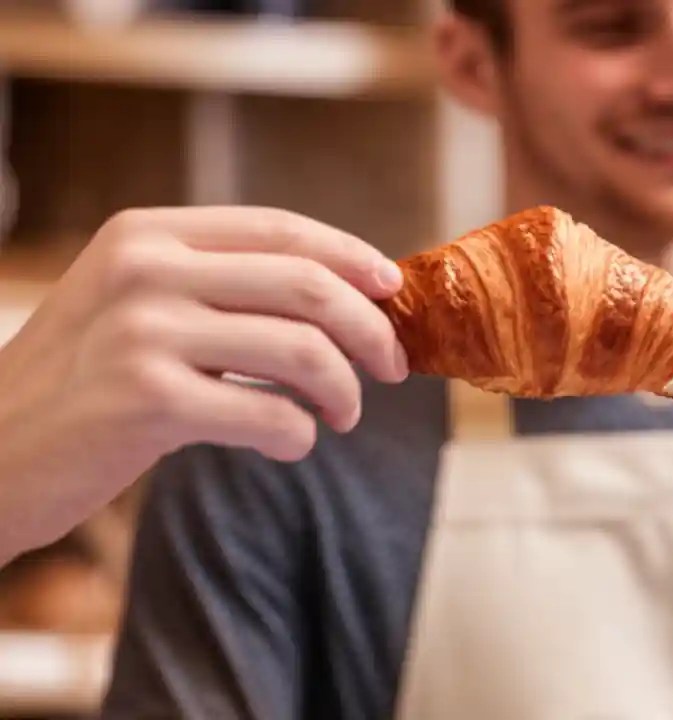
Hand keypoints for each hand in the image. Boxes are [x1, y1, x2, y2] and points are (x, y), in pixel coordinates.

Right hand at [0, 207, 407, 558]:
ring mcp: (142, 333)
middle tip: (393, 368)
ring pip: (302, 350)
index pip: (280, 228)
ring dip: (344, 390)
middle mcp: (145, 270)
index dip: (353, 257)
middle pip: (308, 284)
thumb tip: (346, 296)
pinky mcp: (146, 401)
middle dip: (371, 329)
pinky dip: (301, 437)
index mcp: (146, 234)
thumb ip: (216, 287)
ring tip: (343, 415)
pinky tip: (291, 444)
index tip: (395, 291)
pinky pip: (271, 415)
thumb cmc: (79, 386)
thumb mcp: (132, 305)